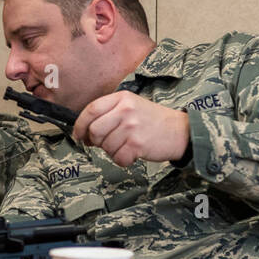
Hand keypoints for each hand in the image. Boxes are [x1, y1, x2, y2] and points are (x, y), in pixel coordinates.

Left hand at [72, 91, 189, 166]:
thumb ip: (108, 112)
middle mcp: (126, 110)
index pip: (90, 110)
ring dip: (112, 151)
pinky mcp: (138, 144)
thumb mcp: (130, 106)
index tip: (78, 135)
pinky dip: (123, 160)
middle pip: (94, 130)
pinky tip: (132, 153)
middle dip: (96, 141)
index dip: (80, 125)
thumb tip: (83, 131)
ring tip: (126, 145)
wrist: (180, 131)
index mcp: (121, 98)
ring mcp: (132, 127)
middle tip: (106, 143)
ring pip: (105, 146)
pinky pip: (118, 158)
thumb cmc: (151, 120)